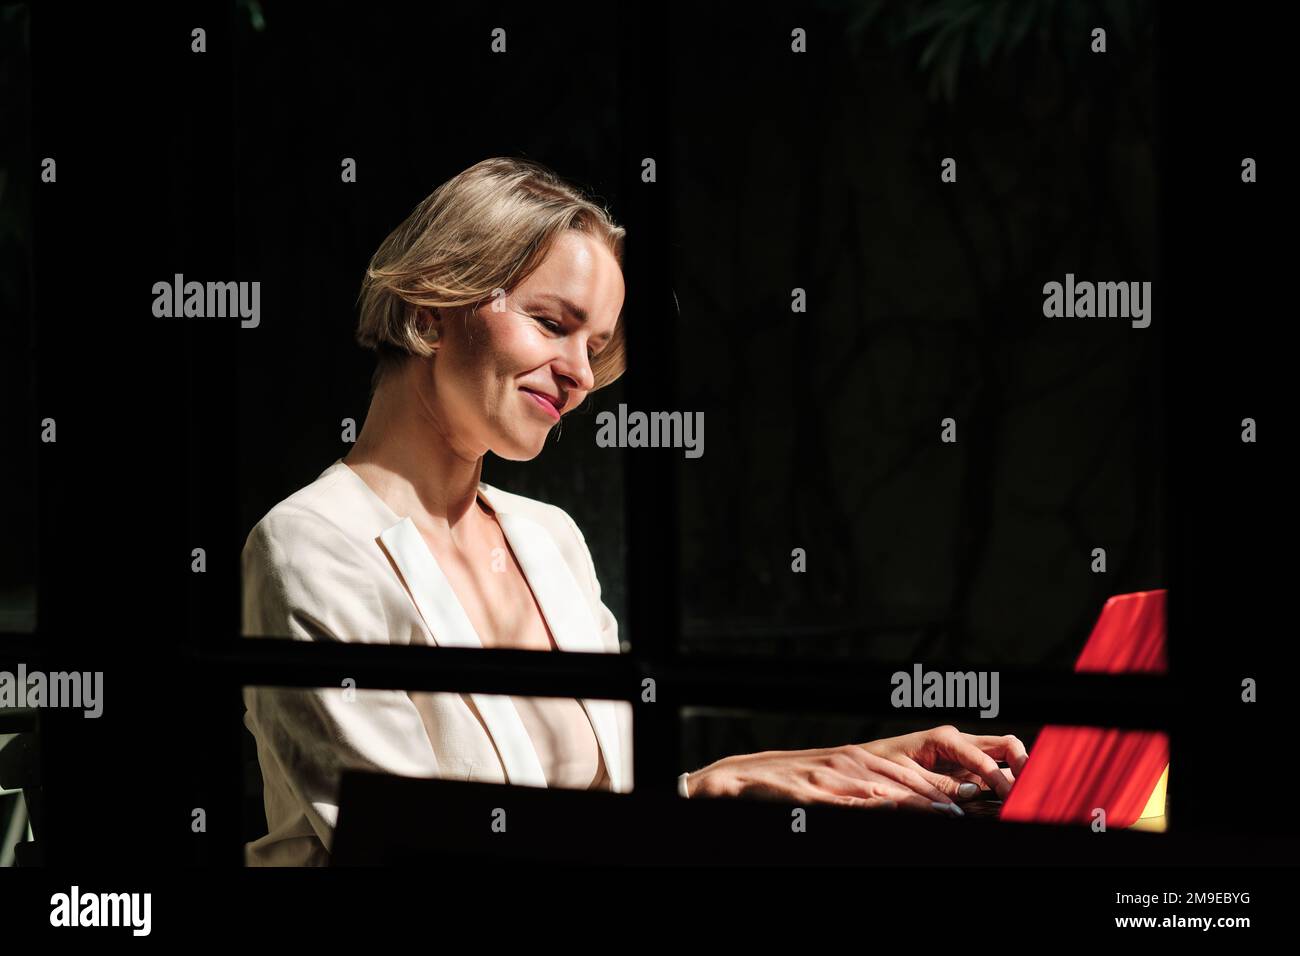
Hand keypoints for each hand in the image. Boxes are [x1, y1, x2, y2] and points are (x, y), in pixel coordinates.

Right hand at [686, 725, 1027, 814]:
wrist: (743, 779)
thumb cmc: (795, 784)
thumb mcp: (838, 783)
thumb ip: (873, 792)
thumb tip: (913, 802)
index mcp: (862, 759)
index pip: (912, 771)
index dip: (945, 782)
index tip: (978, 796)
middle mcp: (852, 762)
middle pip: (904, 778)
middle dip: (940, 792)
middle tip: (970, 807)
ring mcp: (832, 777)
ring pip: (881, 788)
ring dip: (915, 801)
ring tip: (944, 813)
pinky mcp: (811, 791)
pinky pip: (842, 800)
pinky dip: (867, 805)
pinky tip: (886, 809)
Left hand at [859, 725, 1028, 800]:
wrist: (868, 762)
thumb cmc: (882, 763)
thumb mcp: (907, 774)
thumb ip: (939, 784)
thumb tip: (973, 792)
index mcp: (945, 738)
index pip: (982, 756)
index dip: (998, 776)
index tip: (1009, 795)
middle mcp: (960, 742)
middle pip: (1004, 744)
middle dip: (1023, 762)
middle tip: (1031, 786)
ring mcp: (965, 755)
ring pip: (1004, 755)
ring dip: (1018, 771)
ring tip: (1029, 791)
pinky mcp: (965, 769)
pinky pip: (992, 771)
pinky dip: (1006, 781)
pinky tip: (1013, 794)